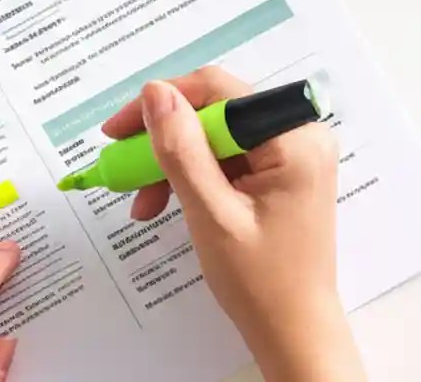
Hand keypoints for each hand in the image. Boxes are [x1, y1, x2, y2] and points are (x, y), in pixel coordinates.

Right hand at [102, 67, 365, 381]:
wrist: (293, 329)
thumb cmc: (260, 281)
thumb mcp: (211, 213)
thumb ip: (181, 150)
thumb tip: (156, 92)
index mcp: (296, 139)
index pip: (220, 91)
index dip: (164, 103)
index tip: (118, 130)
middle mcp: (301, 135)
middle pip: (218, 112)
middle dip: (166, 142)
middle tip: (123, 173)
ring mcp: (294, 154)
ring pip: (217, 137)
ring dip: (175, 163)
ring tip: (143, 204)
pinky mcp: (283, 173)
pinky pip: (230, 158)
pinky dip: (195, 176)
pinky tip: (167, 202)